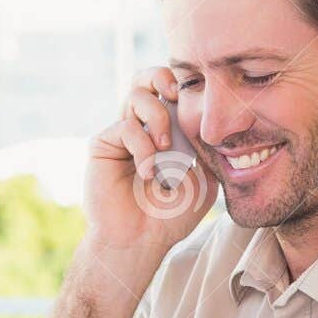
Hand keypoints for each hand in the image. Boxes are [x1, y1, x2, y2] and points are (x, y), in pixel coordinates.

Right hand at [84, 67, 215, 258]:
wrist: (141, 240)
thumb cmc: (170, 215)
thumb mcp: (204, 179)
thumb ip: (207, 148)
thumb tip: (214, 118)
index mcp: (164, 131)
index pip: (168, 90)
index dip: (182, 83)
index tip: (198, 95)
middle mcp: (140, 127)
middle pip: (145, 79)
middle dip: (161, 76)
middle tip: (177, 94)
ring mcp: (120, 135)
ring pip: (136, 96)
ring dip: (157, 117)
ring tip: (164, 147)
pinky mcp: (103, 145)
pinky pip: (125, 126)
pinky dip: (142, 147)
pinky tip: (148, 171)